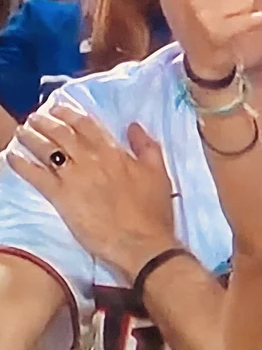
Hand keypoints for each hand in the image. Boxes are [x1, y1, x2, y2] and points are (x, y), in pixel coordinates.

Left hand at [8, 106, 176, 278]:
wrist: (140, 241)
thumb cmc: (153, 210)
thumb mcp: (158, 173)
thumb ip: (146, 146)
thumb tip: (133, 126)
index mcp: (114, 152)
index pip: (86, 124)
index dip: (70, 113)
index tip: (58, 108)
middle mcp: (91, 159)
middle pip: (62, 133)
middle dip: (45, 122)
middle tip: (35, 118)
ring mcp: (74, 177)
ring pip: (46, 150)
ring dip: (31, 137)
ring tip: (22, 131)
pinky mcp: (61, 197)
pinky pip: (36, 176)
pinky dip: (21, 164)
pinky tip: (12, 156)